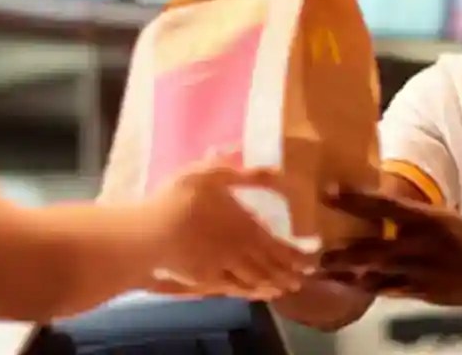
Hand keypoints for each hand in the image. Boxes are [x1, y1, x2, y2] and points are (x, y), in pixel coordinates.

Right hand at [144, 154, 314, 299]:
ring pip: (254, 279)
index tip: (311, 261)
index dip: (296, 256)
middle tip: (302, 280)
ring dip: (272, 284)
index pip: (278, 246)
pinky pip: (233, 288)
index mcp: (244, 226)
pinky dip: (248, 292)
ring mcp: (222, 267)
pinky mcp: (205, 278)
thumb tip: (274, 169)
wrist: (150, 232)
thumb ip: (241, 173)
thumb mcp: (210, 174)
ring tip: (284, 289)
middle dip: (288, 274)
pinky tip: (254, 292)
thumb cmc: (179, 198)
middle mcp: (239, 251)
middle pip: (269, 266)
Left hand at [319, 187, 461, 306]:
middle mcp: (419, 245)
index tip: (327, 192)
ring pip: (376, 275)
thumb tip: (374, 202)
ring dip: (348, 275)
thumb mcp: (436, 216)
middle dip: (341, 254)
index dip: (353, 199)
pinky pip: (390, 291)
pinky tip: (352, 286)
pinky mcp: (423, 292)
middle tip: (316, 255)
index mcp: (424, 218)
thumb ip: (406, 215)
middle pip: (372, 249)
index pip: (382, 204)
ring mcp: (420, 272)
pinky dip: (370, 288)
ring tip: (323, 274)